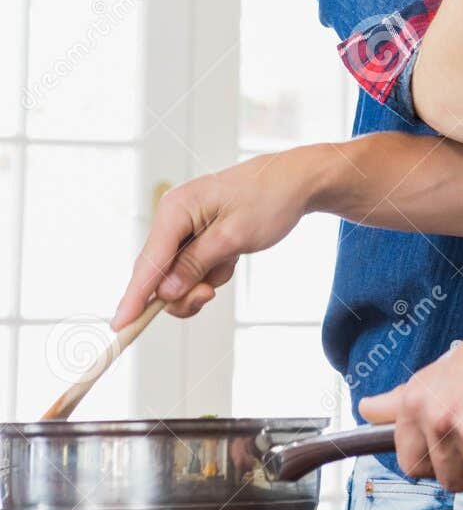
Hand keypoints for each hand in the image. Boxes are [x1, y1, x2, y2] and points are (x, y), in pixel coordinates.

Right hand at [111, 145, 337, 329]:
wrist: (295, 183)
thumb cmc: (268, 200)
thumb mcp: (233, 237)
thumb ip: (195, 264)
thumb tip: (164, 293)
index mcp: (175, 209)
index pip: (148, 262)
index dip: (134, 297)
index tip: (120, 327)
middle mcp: (173, 217)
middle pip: (158, 275)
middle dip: (183, 291)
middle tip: (210, 294)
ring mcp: (183, 228)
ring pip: (176, 278)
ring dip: (203, 281)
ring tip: (230, 261)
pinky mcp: (195, 237)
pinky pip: (193, 270)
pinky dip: (212, 273)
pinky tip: (232, 256)